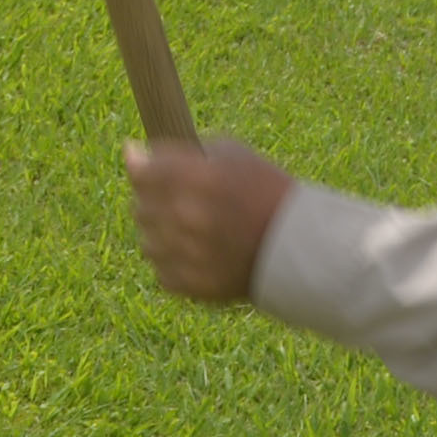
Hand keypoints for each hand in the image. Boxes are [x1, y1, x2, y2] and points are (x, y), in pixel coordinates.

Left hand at [125, 133, 294, 303]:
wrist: (299, 247)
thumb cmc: (267, 193)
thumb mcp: (234, 156)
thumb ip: (184, 152)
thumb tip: (142, 152)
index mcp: (199, 179)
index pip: (143, 171)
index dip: (138, 163)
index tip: (137, 157)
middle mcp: (187, 216)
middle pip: (142, 205)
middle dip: (154, 198)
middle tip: (178, 198)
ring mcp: (186, 254)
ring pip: (147, 240)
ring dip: (161, 231)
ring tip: (190, 229)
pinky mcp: (189, 284)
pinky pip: (161, 270)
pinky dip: (172, 261)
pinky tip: (196, 253)